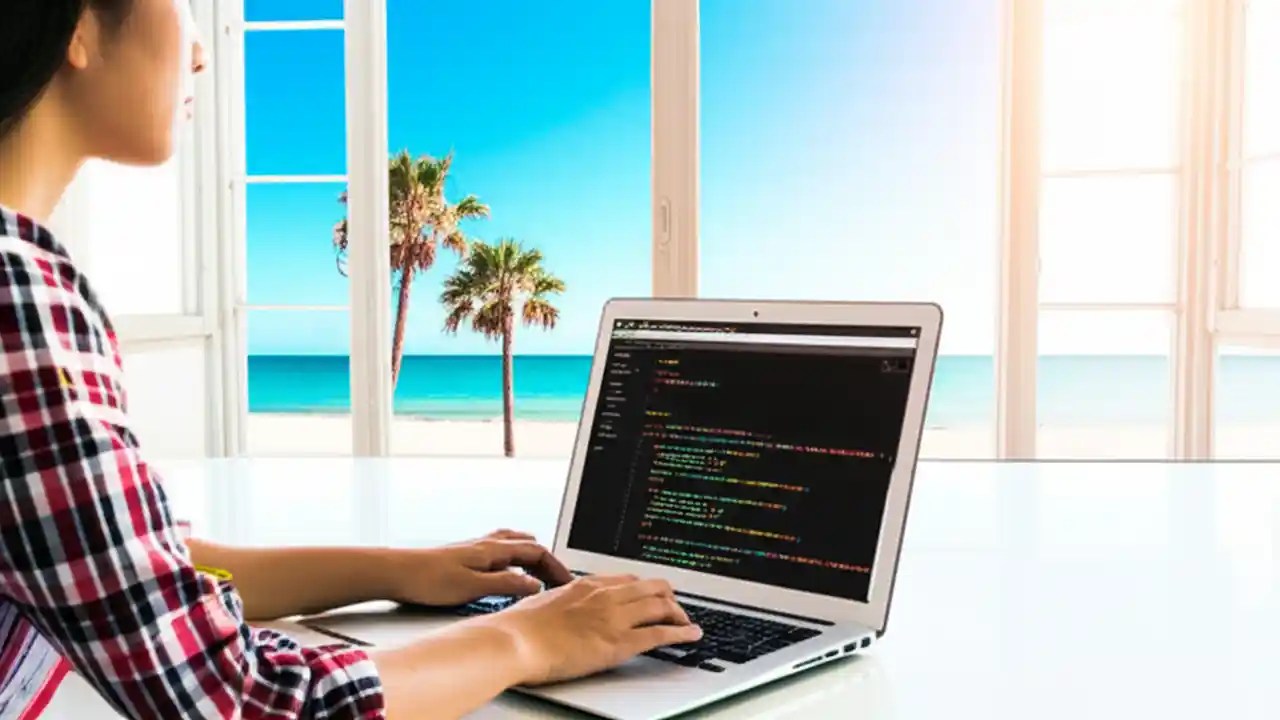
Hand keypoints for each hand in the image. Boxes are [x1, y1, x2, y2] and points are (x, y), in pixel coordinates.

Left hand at [387, 529, 572, 606]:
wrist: (397, 572)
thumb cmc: (430, 580)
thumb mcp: (473, 586)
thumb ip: (506, 584)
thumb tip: (535, 585)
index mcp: (493, 549)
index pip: (536, 551)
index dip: (555, 566)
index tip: (567, 582)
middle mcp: (486, 544)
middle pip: (528, 545)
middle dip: (547, 561)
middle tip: (559, 579)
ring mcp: (476, 548)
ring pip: (513, 545)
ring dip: (531, 557)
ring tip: (540, 572)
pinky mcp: (465, 556)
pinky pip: (500, 551)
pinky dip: (514, 558)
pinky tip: (508, 571)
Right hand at [478, 574, 703, 685]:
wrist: (514, 641)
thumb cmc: (519, 627)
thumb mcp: (545, 602)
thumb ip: (562, 602)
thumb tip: (561, 608)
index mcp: (587, 584)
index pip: (628, 580)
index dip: (646, 588)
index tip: (652, 595)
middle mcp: (605, 595)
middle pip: (651, 588)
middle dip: (668, 598)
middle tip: (675, 608)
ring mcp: (614, 617)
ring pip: (661, 606)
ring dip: (679, 614)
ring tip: (687, 622)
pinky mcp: (618, 642)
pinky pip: (660, 633)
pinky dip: (681, 633)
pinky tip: (691, 635)